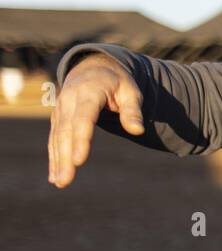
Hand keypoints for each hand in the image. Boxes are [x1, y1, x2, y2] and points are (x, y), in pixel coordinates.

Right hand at [48, 53, 142, 187]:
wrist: (92, 68)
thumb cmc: (117, 82)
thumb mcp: (131, 91)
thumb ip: (133, 110)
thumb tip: (138, 131)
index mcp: (89, 91)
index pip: (84, 118)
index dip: (81, 139)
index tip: (79, 160)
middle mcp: (69, 100)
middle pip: (67, 131)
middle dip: (65, 157)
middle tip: (65, 180)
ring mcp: (61, 109)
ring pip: (57, 137)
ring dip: (57, 161)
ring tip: (60, 182)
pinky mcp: (58, 118)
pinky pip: (54, 138)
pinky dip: (54, 157)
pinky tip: (54, 175)